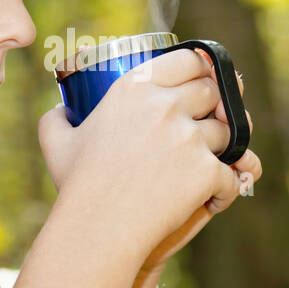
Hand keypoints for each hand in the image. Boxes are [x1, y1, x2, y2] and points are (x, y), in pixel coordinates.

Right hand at [38, 47, 252, 278]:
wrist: (97, 228)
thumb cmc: (77, 186)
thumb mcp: (56, 143)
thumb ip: (54, 118)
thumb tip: (59, 108)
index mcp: (135, 87)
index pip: (189, 59)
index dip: (205, 67)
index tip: (207, 80)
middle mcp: (165, 106)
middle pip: (214, 91)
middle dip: (221, 104)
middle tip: (214, 122)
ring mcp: (189, 138)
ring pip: (230, 131)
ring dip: (228, 146)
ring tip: (216, 161)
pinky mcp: (205, 171)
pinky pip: (234, 175)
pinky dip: (228, 189)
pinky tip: (215, 198)